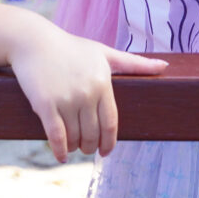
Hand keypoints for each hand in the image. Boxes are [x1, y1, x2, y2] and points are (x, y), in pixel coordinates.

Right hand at [7, 26, 167, 161]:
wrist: (33, 41)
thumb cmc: (71, 47)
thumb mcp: (104, 53)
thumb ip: (134, 63)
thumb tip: (165, 67)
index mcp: (102, 83)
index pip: (111, 123)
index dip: (109, 142)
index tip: (106, 152)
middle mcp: (86, 93)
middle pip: (93, 134)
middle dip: (90, 146)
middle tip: (87, 149)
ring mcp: (65, 99)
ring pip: (75, 137)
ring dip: (75, 147)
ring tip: (74, 147)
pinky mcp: (45, 104)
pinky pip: (56, 136)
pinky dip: (60, 150)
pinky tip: (61, 156)